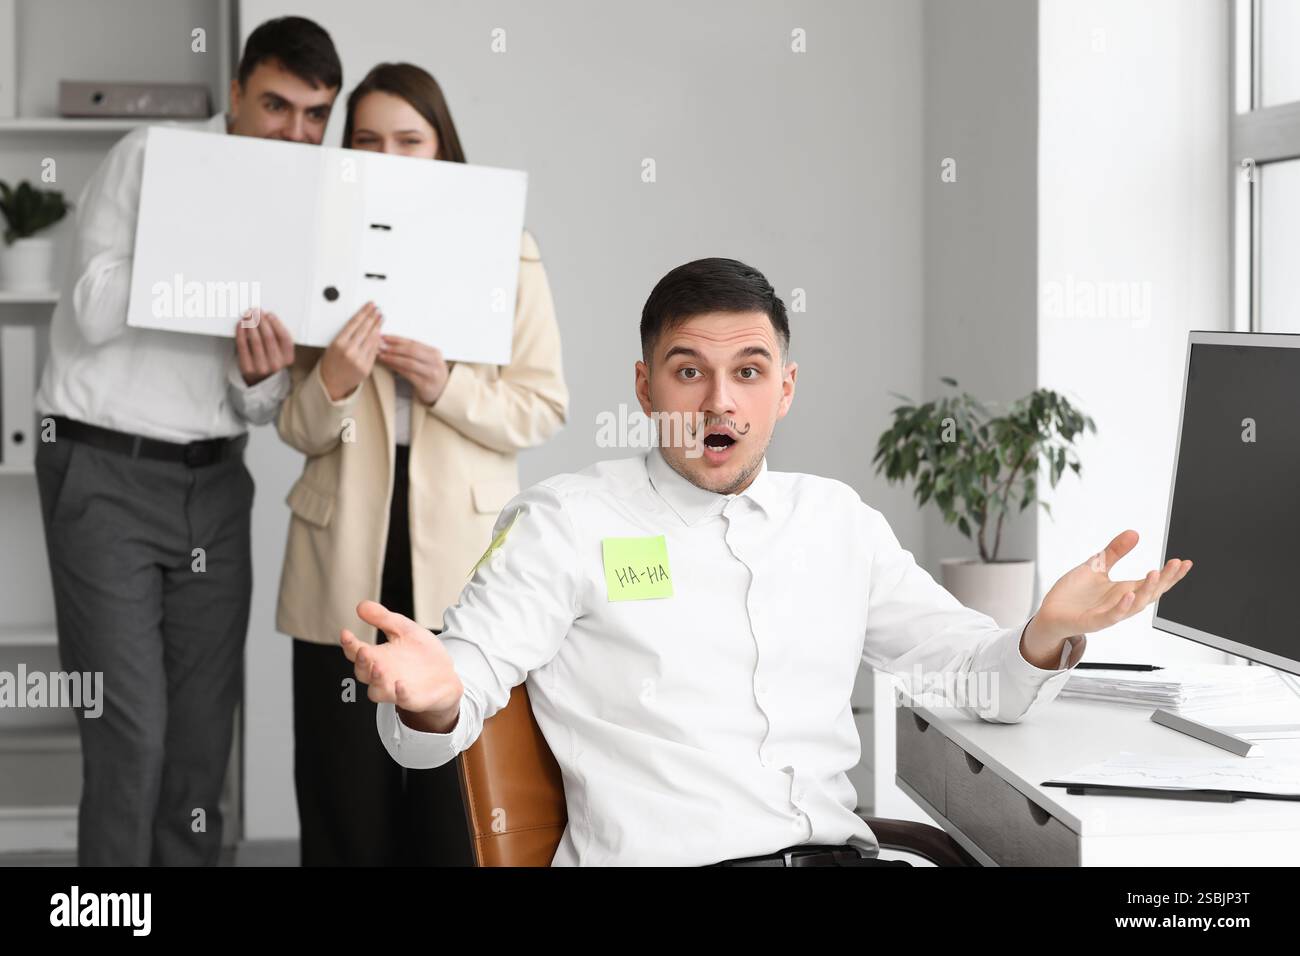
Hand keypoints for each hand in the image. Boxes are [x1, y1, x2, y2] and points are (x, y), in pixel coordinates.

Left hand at [234, 309, 293, 385]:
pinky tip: (240, 325)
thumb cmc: (271, 360)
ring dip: (250, 324)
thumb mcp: (281, 352)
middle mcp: (277, 364)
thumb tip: (266, 316)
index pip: (284, 338)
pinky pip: (243, 347)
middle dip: (261, 321)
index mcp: (288, 358)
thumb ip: (278, 338)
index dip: (276, 324)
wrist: (261, 380)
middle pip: (269, 337)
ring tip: (247, 315)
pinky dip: (241, 333)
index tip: (269, 314)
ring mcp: (262, 367)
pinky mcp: (247, 368)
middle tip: (256, 311)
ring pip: (255, 340)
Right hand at [319, 302, 382, 401]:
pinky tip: (380, 334)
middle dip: (373, 317)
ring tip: (381, 319)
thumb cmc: (331, 363)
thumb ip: (348, 335)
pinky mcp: (367, 367)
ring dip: (378, 327)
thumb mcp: (334, 346)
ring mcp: (359, 360)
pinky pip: (374, 351)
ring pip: (372, 339)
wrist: (331, 383)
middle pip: (365, 329)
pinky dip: (377, 341)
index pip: (354, 322)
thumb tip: (362, 323)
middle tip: (378, 310)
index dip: (364, 312)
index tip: (369, 306)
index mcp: (339, 343)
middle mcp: (349, 351)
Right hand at [340, 600, 462, 731]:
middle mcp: (382, 676)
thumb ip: (383, 618)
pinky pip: (403, 700)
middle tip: (362, 650)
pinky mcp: (412, 699)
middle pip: (362, 673)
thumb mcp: (404, 629)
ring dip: (376, 680)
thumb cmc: (420, 652)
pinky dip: (401, 694)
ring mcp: (395, 689)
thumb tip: (361, 605)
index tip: (346, 633)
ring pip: (376, 691)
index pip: (356, 652)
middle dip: (361, 663)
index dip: (349, 644)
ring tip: (378, 667)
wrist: (445, 673)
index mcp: (377, 657)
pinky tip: (401, 685)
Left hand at [377, 335, 452, 404]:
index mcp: (434, 352)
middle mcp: (434, 362)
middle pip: (411, 351)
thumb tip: (390, 343)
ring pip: (409, 363)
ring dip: (393, 358)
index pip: (413, 342)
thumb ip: (414, 351)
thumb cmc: (431, 373)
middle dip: (393, 347)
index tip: (383, 336)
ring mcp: (431, 374)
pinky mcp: (425, 385)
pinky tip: (388, 365)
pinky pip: (408, 374)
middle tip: (380, 346)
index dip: (396, 339)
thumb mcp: (427, 359)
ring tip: (381, 355)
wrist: (443, 391)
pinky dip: (396, 368)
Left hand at [1024, 530, 1191, 661]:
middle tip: (1177, 564)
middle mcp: (1121, 603)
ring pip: (1135, 605)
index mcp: (1124, 590)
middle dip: (1165, 580)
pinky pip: (1112, 616)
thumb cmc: (1074, 594)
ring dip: (1146, 590)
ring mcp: (1109, 613)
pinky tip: (1129, 595)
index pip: (1153, 583)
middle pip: (1151, 593)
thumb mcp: (1096, 566)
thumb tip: (1134, 533)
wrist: (1050, 613)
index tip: (1185, 562)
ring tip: (1155, 573)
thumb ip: (1114, 552)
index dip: (1170, 574)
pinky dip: (1122, 607)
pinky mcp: (1093, 621)